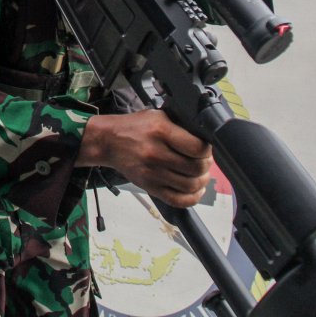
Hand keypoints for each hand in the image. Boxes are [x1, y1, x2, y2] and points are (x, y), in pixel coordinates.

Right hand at [77, 111, 211, 207]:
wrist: (108, 141)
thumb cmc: (133, 128)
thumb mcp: (157, 116)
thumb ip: (179, 126)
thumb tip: (204, 137)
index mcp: (160, 131)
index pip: (197, 147)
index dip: (207, 149)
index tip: (206, 148)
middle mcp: (156, 153)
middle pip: (196, 168)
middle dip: (206, 165)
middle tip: (204, 161)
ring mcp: (152, 173)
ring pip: (190, 186)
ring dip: (201, 182)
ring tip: (200, 175)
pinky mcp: (149, 186)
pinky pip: (177, 200)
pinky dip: (191, 198)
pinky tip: (194, 190)